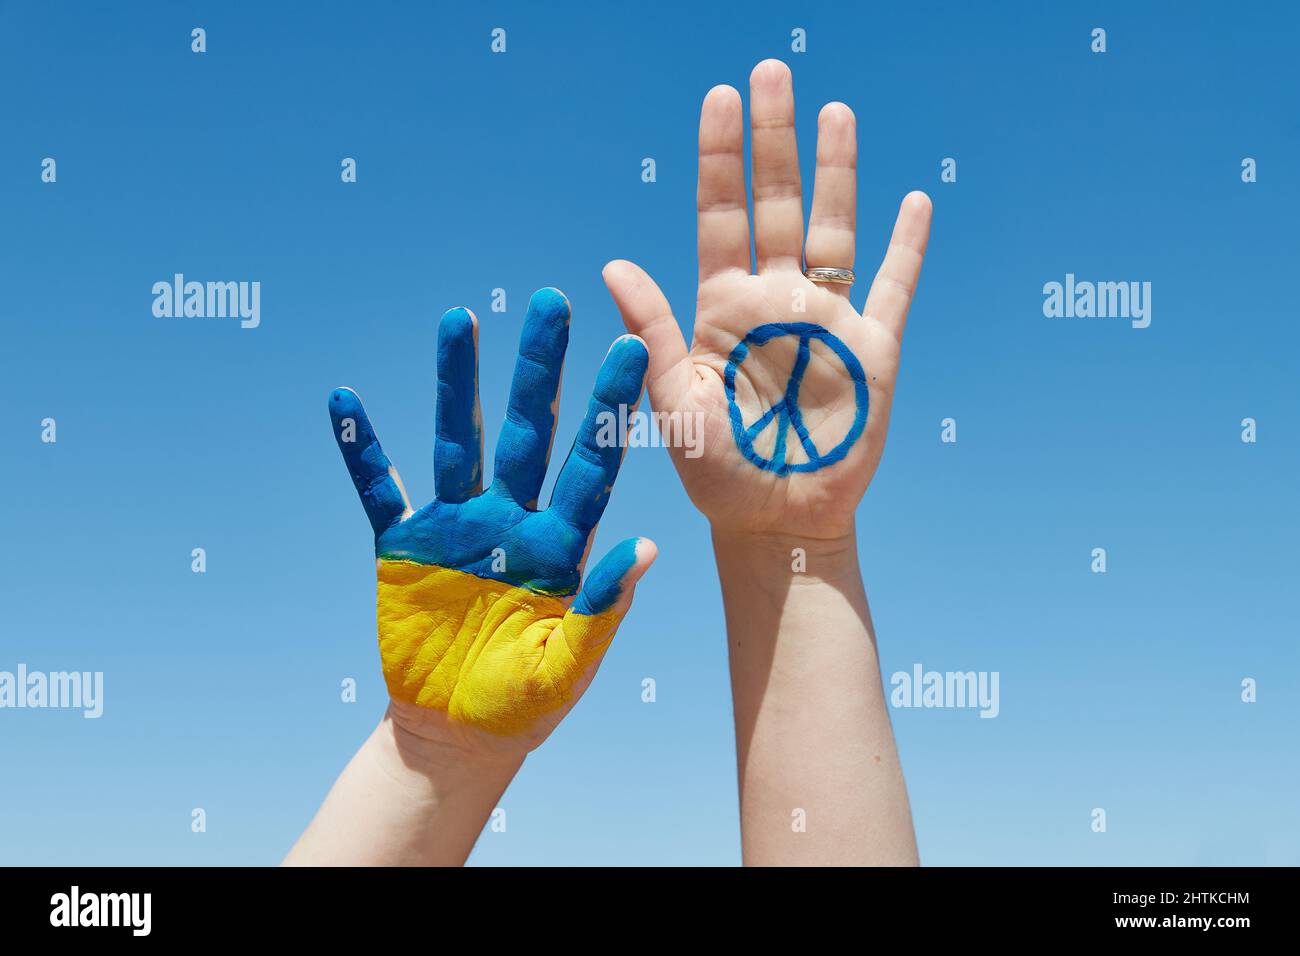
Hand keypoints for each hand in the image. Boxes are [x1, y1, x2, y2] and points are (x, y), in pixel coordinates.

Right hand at [328, 288, 654, 756]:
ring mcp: (456, 527)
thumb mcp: (570, 665)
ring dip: (455, 384)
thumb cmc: (526, 704)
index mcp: (561, 543)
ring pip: (457, 441)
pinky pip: (378, 489)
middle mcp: (511, 519)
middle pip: (526, 431)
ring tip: (459, 320)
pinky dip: (360, 451)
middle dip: (538, 369)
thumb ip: (602, 608)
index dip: (609, 408)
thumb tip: (648, 548)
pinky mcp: (403, 545)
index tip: (631, 348)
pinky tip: (344, 403)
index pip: (591, 463)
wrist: (457, 731)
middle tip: (551, 302)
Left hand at [603, 59, 932, 541]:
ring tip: (836, 112)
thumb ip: (653, 333)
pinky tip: (914, 201)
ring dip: (837, 172)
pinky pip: (894, 287)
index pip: (720, 215)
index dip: (720, 159)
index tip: (719, 98)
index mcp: (722, 307)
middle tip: (772, 73)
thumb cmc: (717, 471)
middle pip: (778, 203)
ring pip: (836, 229)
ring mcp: (828, 319)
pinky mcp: (874, 350)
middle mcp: (776, 300)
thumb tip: (613, 264)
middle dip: (775, 141)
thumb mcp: (674, 404)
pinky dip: (906, 247)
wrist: (777, 519)